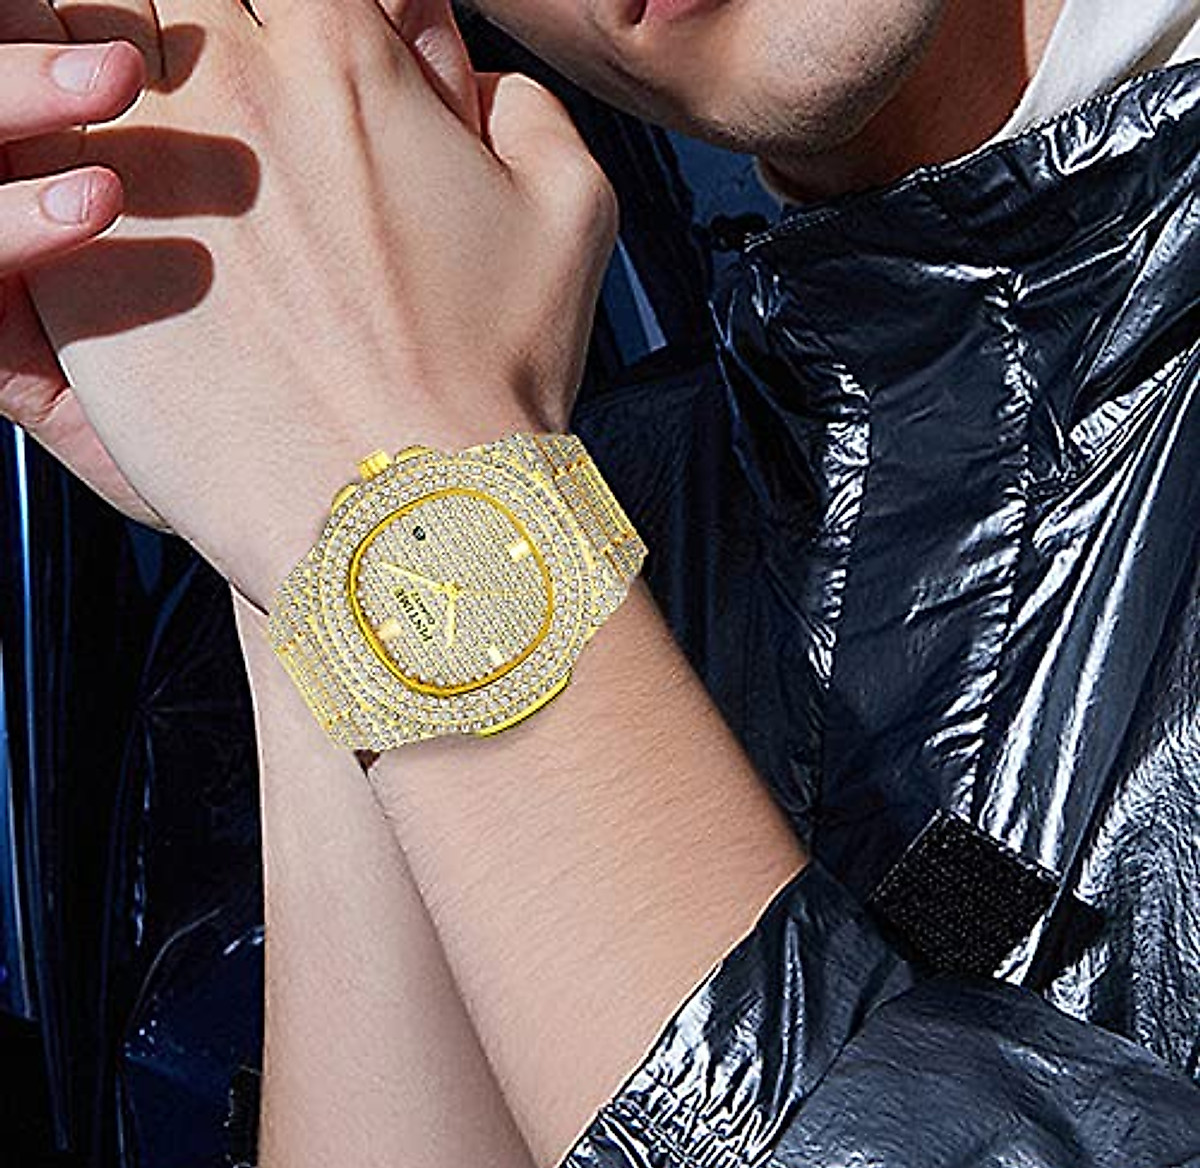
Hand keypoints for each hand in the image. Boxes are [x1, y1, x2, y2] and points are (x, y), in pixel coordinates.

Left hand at [13, 0, 617, 608]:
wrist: (409, 505)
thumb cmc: (495, 376)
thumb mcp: (572, 216)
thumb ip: (526, 110)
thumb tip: (479, 79)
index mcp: (347, 54)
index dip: (295, 10)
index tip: (296, 52)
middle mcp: (234, 84)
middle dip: (177, 20)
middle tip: (199, 84)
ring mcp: (141, 164)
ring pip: (68, 37)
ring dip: (81, 61)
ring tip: (120, 115)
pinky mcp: (84, 254)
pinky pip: (22, 156)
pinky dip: (35, 135)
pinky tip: (64, 185)